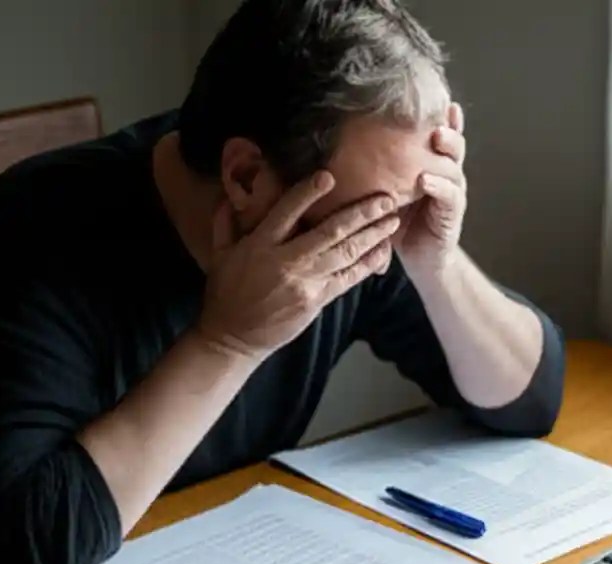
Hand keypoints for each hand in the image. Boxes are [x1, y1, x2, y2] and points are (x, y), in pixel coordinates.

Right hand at [195, 172, 398, 359]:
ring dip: (372, 235)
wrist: (233, 338)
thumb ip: (225, 223)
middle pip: (330, 231)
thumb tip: (230, 195)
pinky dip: (368, 263)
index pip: (286, 211)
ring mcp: (305, 282)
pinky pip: (348, 278)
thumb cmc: (225, 294)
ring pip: (345, 253)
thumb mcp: (218, 255)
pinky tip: (383, 250)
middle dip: (361, 212)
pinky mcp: (316, 300)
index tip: (329, 177)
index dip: (308, 193)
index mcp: (260, 245)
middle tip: (386, 197)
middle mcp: (286, 260)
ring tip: (392, 219)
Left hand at [391, 102, 467, 276]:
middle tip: (435, 115)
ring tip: (436, 137)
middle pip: (453, 144)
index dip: (441, 117)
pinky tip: (425, 179)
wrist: (421, 259)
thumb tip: (339, 146)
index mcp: (432, 165)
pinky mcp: (453, 212)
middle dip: (447, 127)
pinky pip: (449, 194)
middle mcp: (447, 173)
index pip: (440, 135)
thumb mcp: (387, 191)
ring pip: (455, 165)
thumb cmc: (400, 222)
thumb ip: (377, 172)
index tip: (436, 96)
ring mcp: (453, 191)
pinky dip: (438, 185)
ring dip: (446, 149)